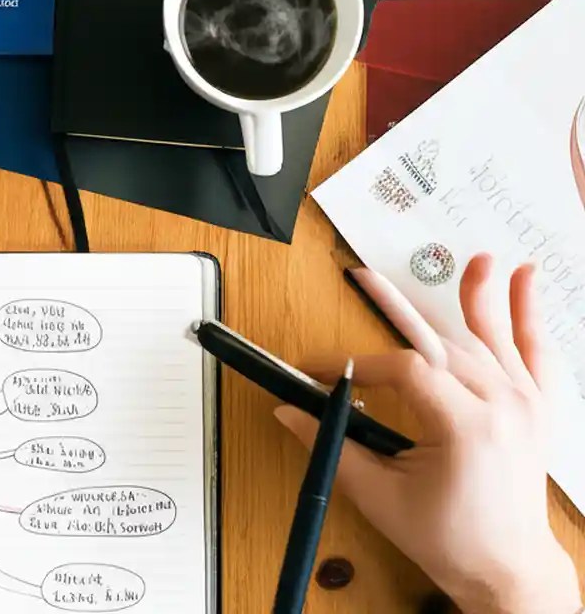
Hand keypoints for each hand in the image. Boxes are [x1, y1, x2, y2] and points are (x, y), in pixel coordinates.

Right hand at [275, 254, 581, 613]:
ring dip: (478, 295)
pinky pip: (535, 351)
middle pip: (442, 342)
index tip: (320, 372)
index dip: (355, 365)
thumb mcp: (379, 495)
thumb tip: (289, 413)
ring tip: (476, 258)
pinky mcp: (537, 408)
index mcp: (466, 426)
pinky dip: (529, 315)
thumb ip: (331, 447)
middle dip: (397, 309)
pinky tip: (525, 281)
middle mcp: (502, 406)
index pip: (403, 370)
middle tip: (362, 276)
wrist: (507, 567)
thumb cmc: (449, 539)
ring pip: (489, 338)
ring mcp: (525, 404)